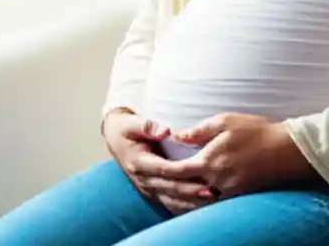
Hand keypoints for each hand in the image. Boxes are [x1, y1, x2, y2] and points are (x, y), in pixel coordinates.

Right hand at [101, 109, 216, 213]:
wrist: (115, 139)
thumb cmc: (126, 129)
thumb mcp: (131, 123)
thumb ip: (147, 125)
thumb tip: (164, 131)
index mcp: (138, 162)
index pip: (163, 169)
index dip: (182, 171)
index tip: (200, 170)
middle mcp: (143, 179)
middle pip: (170, 188)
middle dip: (191, 191)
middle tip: (213, 190)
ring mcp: (147, 188)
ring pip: (171, 200)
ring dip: (191, 201)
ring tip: (212, 199)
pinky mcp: (152, 193)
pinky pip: (170, 203)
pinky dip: (185, 206)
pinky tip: (201, 206)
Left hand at [167, 113, 315, 199]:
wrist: (288, 150)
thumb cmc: (257, 131)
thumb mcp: (225, 122)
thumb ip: (198, 131)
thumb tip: (177, 136)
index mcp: (211, 161)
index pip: (179, 171)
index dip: (164, 171)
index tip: (152, 168)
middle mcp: (218, 180)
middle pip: (187, 189)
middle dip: (172, 187)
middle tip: (156, 183)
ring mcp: (230, 190)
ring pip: (200, 199)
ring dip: (186, 197)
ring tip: (172, 191)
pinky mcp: (240, 195)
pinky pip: (216, 202)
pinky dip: (203, 201)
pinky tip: (196, 196)